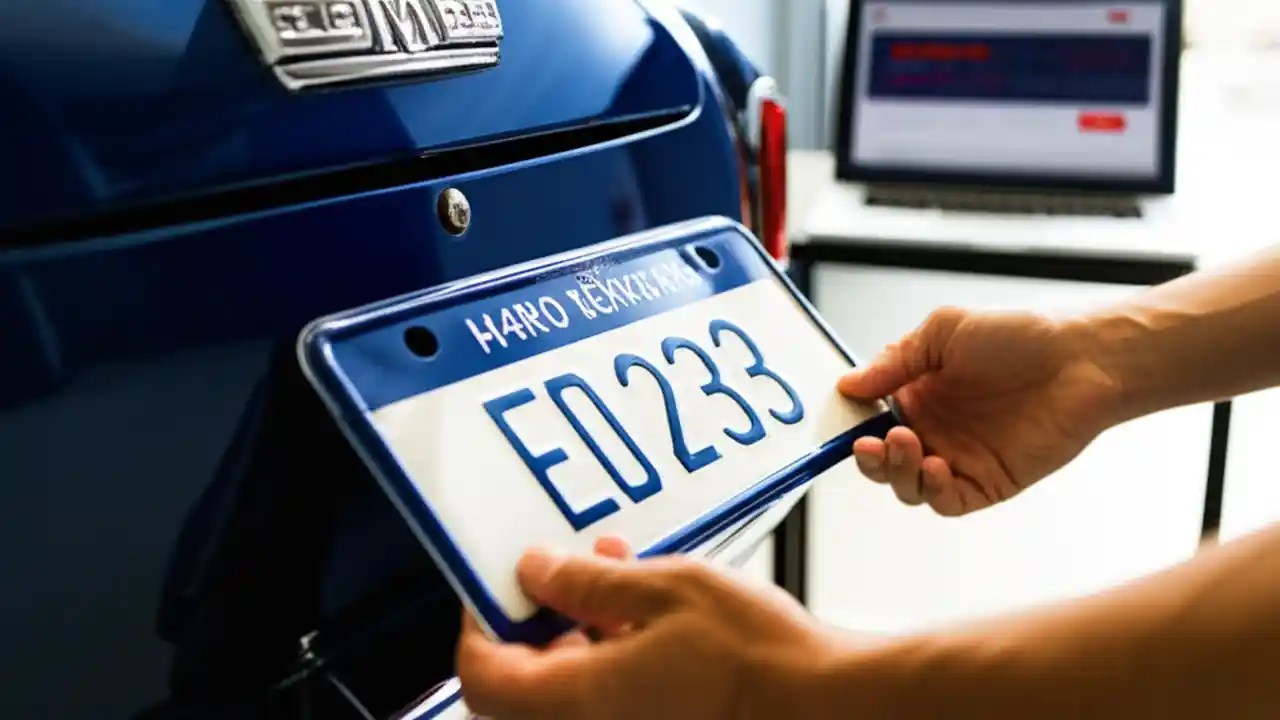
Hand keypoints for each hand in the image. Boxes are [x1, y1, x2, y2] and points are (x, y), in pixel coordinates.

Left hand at [456, 542, 843, 719]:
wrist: (829, 706)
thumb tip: (535, 570)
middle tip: (562, 568)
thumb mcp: (664, 591)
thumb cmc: (757, 659)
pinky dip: (612, 651)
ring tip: (616, 570)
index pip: (481, 675)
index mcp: (576, 702)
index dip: (479, 624)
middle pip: (523, 681)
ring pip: (570, 684)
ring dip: (578, 626)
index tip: (498, 584)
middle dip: (538, 616)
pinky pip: (610, 695)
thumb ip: (587, 582)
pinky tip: (649, 607)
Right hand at [839, 308, 1119, 515]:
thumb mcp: (944, 332)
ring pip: (908, 486)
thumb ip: (895, 361)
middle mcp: (935, 430)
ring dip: (896, 472)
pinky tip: (935, 466)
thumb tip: (848, 384)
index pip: (870, 421)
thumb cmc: (1020, 336)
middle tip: (870, 442)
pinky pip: (947, 500)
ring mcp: (959, 459)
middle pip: (883, 462)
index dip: (853, 426)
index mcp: (918, 395)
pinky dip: (931, 490)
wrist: (1081, 358)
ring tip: (906, 443)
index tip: (844, 421)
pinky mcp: (988, 483)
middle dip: (869, 458)